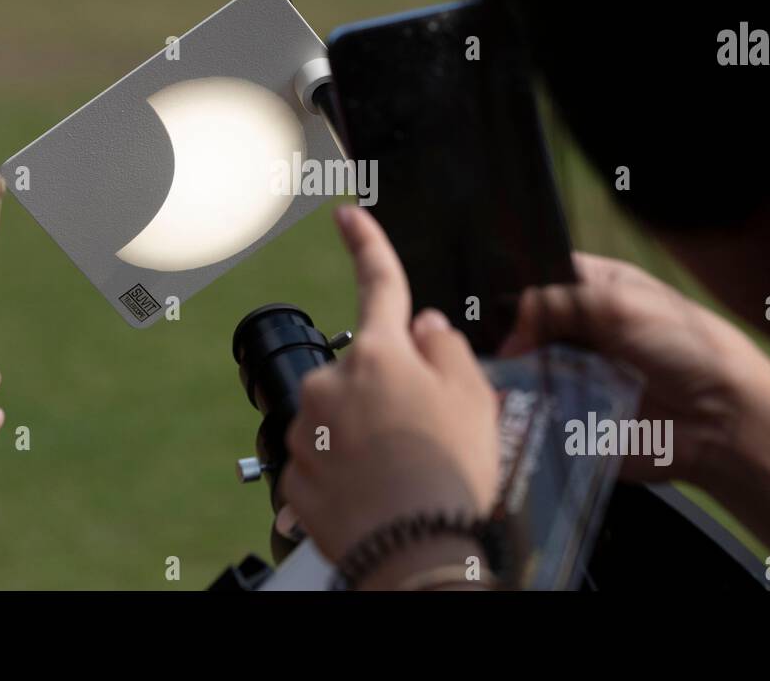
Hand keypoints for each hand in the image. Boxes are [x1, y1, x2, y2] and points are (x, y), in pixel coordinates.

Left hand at [281, 206, 498, 583]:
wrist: (416, 555)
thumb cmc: (450, 475)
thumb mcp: (475, 399)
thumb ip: (448, 349)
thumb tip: (425, 328)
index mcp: (379, 353)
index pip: (378, 282)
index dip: (366, 242)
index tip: (347, 214)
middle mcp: (331, 383)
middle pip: (363, 370)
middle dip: (387, 390)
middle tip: (424, 432)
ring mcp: (307, 432)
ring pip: (340, 418)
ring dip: (366, 435)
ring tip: (404, 473)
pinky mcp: (294, 477)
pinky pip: (324, 462)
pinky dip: (347, 474)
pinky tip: (377, 495)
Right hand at [498, 252, 769, 483]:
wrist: (722, 420)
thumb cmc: (685, 346)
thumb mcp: (619, 303)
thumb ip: (556, 303)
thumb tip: (509, 333)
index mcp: (595, 288)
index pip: (539, 275)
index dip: (513, 284)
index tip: (485, 297)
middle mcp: (581, 330)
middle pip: (523, 326)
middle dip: (505, 334)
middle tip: (482, 342)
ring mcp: (575, 375)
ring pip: (522, 370)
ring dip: (509, 374)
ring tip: (490, 376)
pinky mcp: (574, 417)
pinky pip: (535, 412)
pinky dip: (519, 411)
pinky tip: (502, 407)